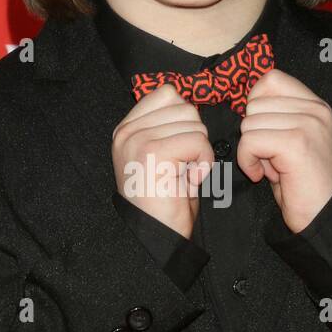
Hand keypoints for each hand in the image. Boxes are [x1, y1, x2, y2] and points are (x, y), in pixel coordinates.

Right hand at [112, 84, 214, 239]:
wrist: (157, 238)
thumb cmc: (167, 201)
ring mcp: (137, 140)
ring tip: (185, 175)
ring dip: (201, 152)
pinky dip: (204, 162)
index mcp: (128, 128)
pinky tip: (190, 181)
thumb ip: (170, 126)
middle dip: (196, 138)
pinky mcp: (153, 152)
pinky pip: (198, 141)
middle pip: (185, 107)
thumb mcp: (164, 155)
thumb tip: (192, 102)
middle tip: (183, 168)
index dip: (186, 120)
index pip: (168, 93)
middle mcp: (127, 131)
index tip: (180, 150)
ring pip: (195, 124)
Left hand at [236, 69, 331, 232]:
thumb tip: (245, 105)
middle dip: (254, 133)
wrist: (328, 216)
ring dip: (252, 150)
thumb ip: (278, 117)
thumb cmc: (307, 185)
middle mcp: (315, 110)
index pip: (272, 79)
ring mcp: (307, 124)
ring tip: (274, 167)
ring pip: (249, 123)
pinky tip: (265, 176)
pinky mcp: (296, 143)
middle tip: (273, 158)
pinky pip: (249, 141)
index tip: (264, 131)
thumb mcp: (296, 140)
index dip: (256, 104)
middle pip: (255, 103)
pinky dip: (248, 162)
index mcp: (317, 106)